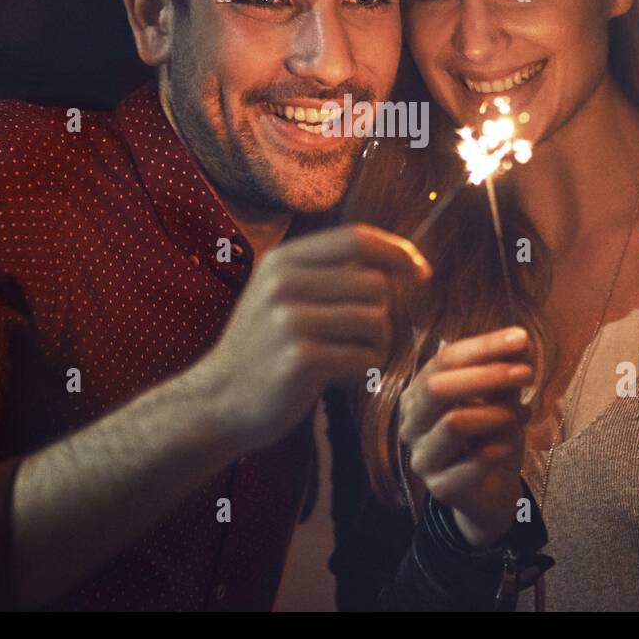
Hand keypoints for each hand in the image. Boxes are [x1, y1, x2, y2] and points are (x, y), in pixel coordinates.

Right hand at [201, 223, 430, 452]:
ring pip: (376, 320)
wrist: (217, 401)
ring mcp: (291, 321)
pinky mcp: (302, 359)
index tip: (420, 272)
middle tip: (365, 337)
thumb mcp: (279, 294)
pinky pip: (365, 356)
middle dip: (384, 312)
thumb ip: (327, 272)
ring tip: (350, 356)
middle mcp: (284, 283)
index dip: (397, 252)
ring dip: (376, 344)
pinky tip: (341, 376)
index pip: (357, 238)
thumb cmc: (262, 348)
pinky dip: (365, 368)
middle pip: (375, 283)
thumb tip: (398, 258)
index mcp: (282, 260)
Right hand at [398, 326, 532, 547]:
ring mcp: (421, 457)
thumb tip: (519, 341)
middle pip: (438, 388)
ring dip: (498, 414)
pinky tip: (512, 442)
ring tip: (522, 414)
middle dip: (487, 376)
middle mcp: (411, 423)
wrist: (491, 490)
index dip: (483, 346)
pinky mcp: (440, 488)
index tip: (521, 338)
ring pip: (455, 423)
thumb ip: (502, 370)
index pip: (444, 359)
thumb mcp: (499, 397)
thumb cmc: (490, 434)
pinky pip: (473, 462)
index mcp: (419, 392)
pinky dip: (500, 446)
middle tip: (526, 372)